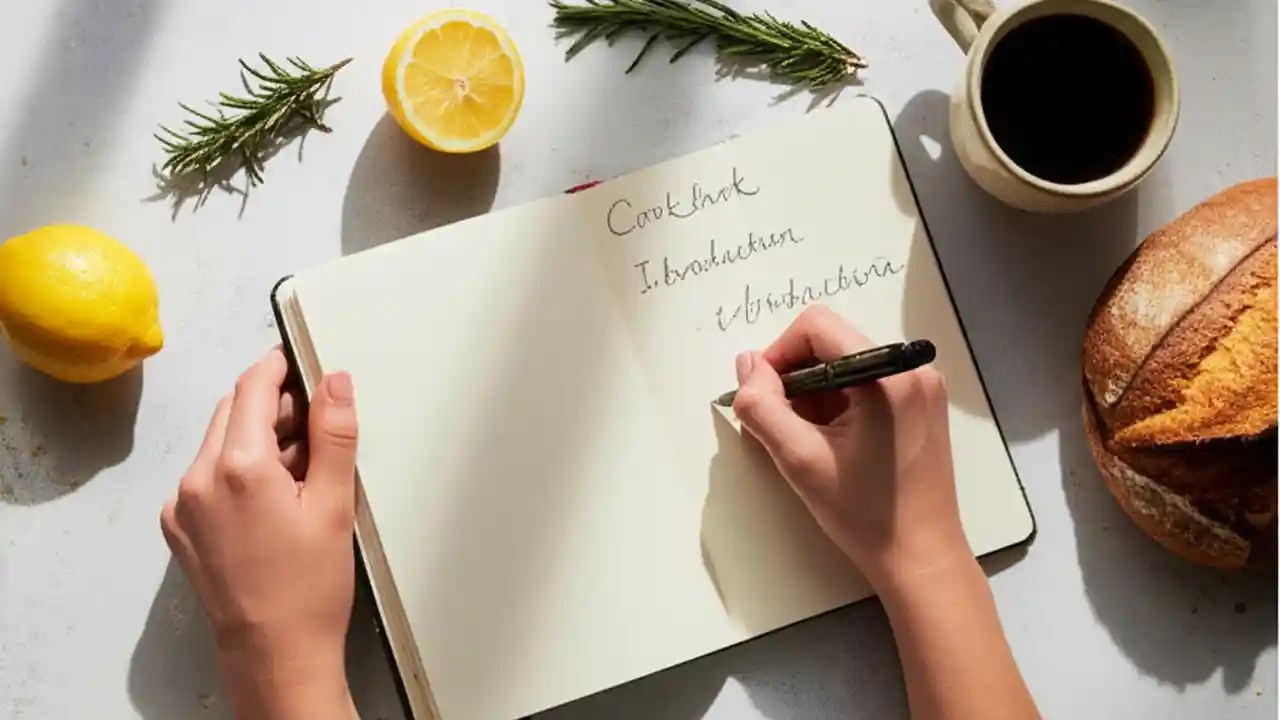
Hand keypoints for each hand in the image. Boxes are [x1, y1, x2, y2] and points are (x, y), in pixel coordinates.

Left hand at [161, 348, 358, 718]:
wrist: (274, 653)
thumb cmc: (309, 588)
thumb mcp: (336, 504)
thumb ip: (334, 434)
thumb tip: (334, 382)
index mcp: (240, 467)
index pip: (252, 387)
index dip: (278, 366)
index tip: (298, 361)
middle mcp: (199, 479)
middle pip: (232, 411)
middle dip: (270, 404)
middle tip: (313, 420)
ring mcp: (182, 504)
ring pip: (218, 443)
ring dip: (255, 437)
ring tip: (300, 470)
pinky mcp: (178, 526)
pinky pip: (206, 476)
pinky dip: (236, 469)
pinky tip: (272, 497)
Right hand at [731, 306, 969, 590]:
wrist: (921, 557)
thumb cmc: (865, 514)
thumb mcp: (799, 460)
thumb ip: (762, 406)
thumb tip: (747, 365)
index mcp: (888, 374)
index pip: (816, 326)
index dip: (778, 354)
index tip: (763, 397)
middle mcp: (912, 368)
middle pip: (831, 342)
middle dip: (795, 379)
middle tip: (781, 427)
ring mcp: (921, 385)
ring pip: (845, 364)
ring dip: (814, 394)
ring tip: (807, 441)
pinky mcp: (921, 404)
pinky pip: (866, 382)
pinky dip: (838, 403)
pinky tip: (832, 443)